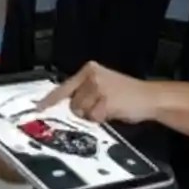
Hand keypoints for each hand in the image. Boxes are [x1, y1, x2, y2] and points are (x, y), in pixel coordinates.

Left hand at [36, 61, 156, 123]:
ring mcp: (99, 87)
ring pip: (82, 112)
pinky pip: (95, 118)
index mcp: (89, 70)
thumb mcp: (103, 86)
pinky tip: (115, 111)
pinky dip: (103, 119)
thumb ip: (84, 91)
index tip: (38, 108)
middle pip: (73, 104)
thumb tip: (65, 106)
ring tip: (110, 107)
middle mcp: (92, 76)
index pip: (64, 87)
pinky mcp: (106, 100)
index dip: (50, 100)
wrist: (150, 97)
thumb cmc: (126, 94)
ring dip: (94, 115)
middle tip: (102, 106)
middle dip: (84, 110)